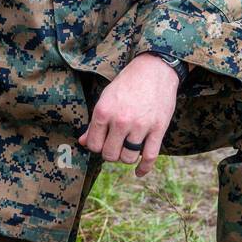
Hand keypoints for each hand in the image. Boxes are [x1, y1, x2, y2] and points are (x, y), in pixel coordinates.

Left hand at [77, 53, 179, 176]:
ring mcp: (140, 126)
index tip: (103, 141)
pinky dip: (143, 168)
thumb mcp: (106, 98)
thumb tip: (83, 142)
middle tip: (115, 145)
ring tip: (127, 148)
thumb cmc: (127, 83)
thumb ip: (95, 122)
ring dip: (126, 157)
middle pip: (110, 155)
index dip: (97, 146)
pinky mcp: (158, 129)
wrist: (155, 69)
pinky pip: (149, 157)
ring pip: (128, 157)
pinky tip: (139, 172)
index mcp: (103, 111)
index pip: (93, 145)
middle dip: (111, 153)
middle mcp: (121, 120)